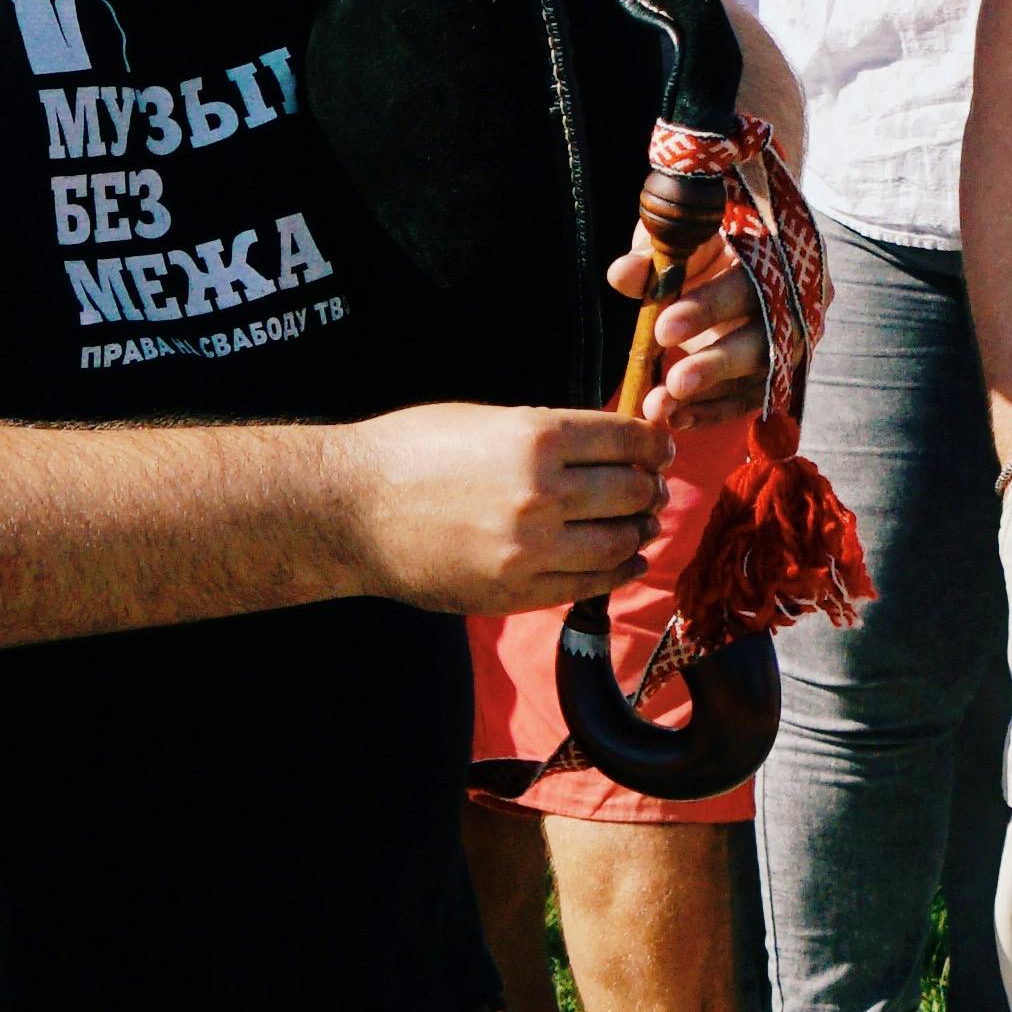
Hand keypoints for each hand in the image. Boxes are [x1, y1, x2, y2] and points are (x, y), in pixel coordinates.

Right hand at [335, 398, 672, 608]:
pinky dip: (615, 572)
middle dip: (650, 488)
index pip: (627, 440)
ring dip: (639, 531)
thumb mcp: (492, 418)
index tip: (659, 447)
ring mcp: (529, 550)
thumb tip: (610, 445)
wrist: (352, 510)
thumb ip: (552, 433)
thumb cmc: (416, 448)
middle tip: (655, 486)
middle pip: (630, 492)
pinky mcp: (513, 593)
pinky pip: (584, 586)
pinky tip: (626, 561)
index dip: (652, 444)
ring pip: (616, 542)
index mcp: (539, 436)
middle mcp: (542, 493)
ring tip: (643, 523)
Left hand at [611, 212, 770, 423]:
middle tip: (674, 382)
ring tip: (662, 406)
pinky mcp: (777, 369)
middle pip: (764, 334)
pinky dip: (714, 411)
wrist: (733, 262)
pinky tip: (678, 419)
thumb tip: (621, 275)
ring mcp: (791, 335)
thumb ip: (654, 256)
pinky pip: (749, 398)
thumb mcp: (681, 241)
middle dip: (717, 362)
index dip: (710, 305)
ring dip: (710, 393)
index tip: (664, 328)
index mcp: (776, 248)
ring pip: (757, 373)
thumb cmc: (705, 245)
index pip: (749, 279)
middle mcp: (794, 294)